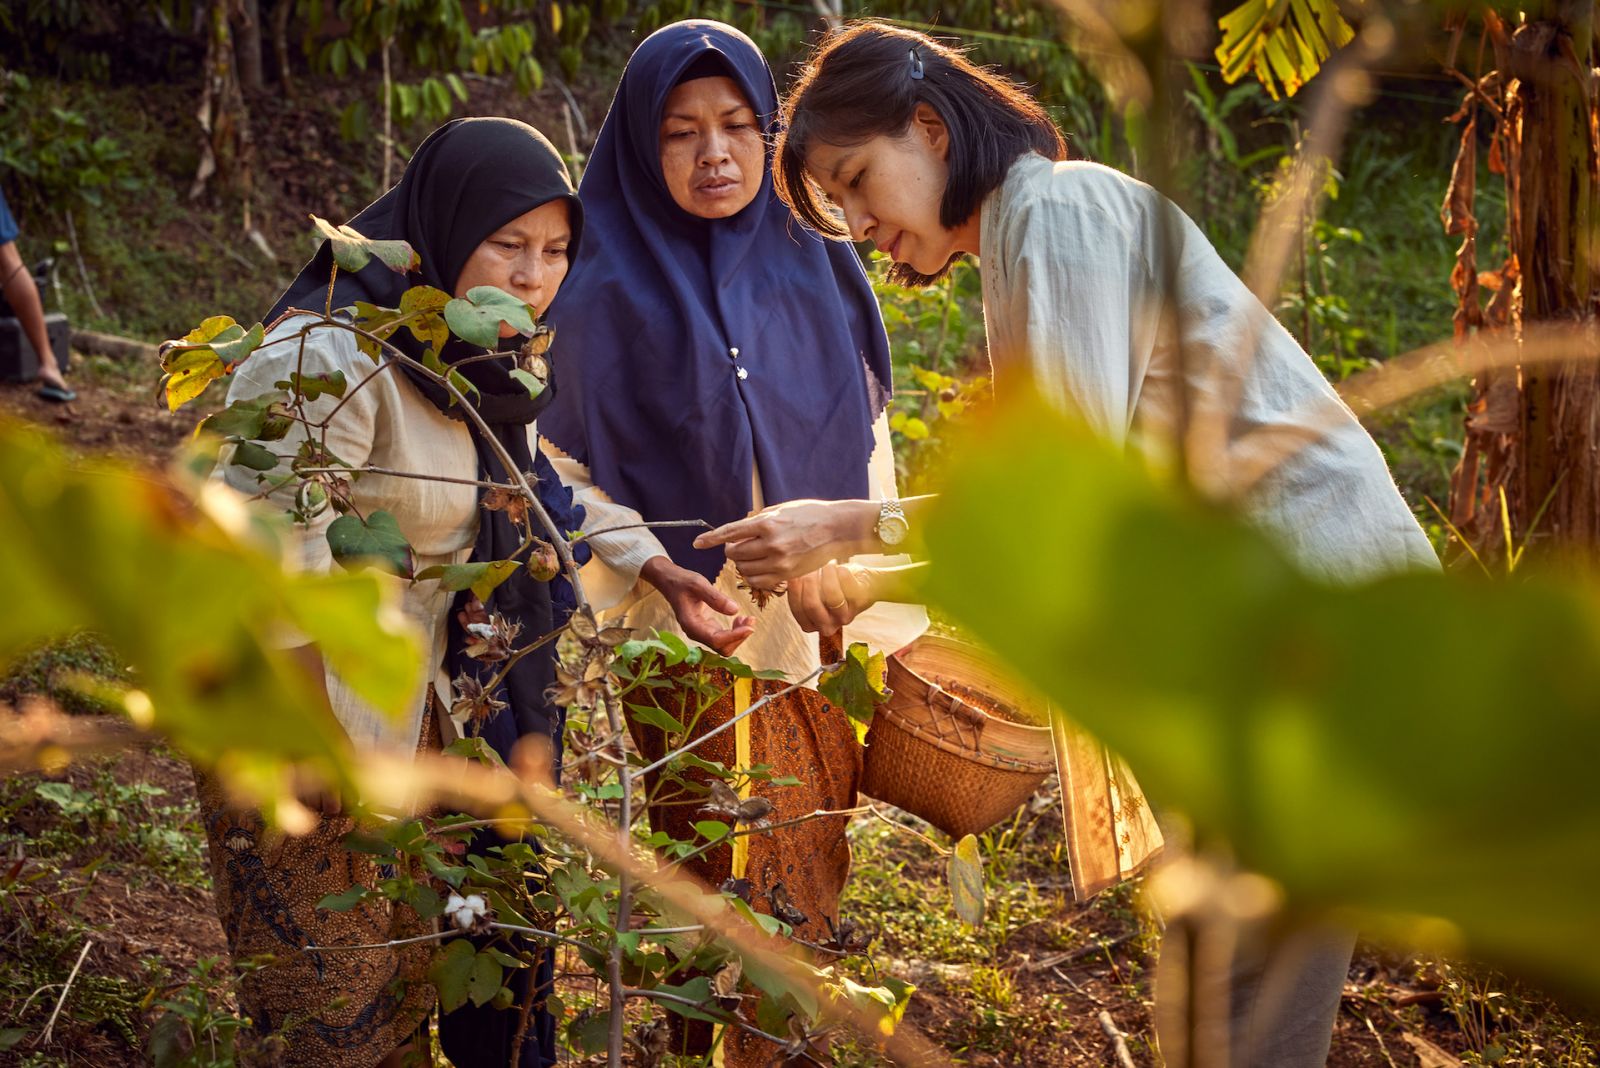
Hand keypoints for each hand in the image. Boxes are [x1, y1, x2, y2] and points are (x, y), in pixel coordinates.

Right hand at [640, 555, 756, 654]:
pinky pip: (723, 638)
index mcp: (691, 625)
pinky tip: (740, 618)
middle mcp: (696, 633)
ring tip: (748, 619)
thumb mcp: (699, 584)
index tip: (750, 628)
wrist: (671, 582)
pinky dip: (735, 631)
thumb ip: (716, 598)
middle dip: (739, 637)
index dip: (734, 636)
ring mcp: (701, 632)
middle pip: (722, 648)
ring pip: (724, 645)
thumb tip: (735, 610)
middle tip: (751, 620)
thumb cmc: (683, 581)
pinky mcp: (706, 629)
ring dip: (739, 635)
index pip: (716, 640)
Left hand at [693, 499, 876, 587]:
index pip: (730, 532)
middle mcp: (771, 543)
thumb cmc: (809, 515)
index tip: (697, 544)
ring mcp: (779, 561)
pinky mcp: (787, 574)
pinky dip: (753, 576)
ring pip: (744, 569)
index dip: (711, 539)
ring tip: (754, 556)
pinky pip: (757, 581)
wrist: (837, 529)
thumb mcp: (781, 510)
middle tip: (741, 546)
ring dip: (742, 564)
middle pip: (734, 554)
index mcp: (767, 523)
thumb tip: (738, 532)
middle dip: (732, 550)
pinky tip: (760, 568)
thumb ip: (758, 521)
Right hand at [785, 563, 873, 636]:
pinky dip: (841, 571)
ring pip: (832, 597)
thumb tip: (786, 573)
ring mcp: (845, 616)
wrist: (859, 581)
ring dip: (827, 575)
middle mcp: (828, 625)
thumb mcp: (810, 588)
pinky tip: (839, 567)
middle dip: (809, 581)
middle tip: (811, 567)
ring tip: (825, 563)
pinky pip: (847, 584)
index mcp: (810, 624)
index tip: (795, 573)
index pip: (797, 609)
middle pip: (812, 605)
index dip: (794, 588)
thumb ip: (797, 586)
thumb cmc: (829, 584)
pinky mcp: (861, 602)